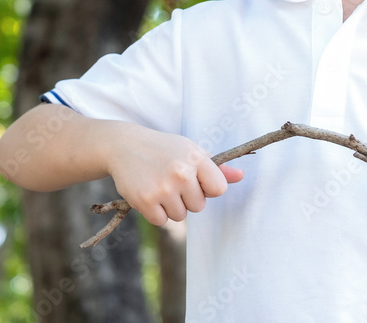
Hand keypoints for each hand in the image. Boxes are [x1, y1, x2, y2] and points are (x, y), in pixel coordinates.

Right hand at [108, 125, 243, 225]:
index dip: (208, 188)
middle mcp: (181, 173)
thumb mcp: (191, 151)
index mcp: (196, 158)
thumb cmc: (164, 149)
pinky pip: (162, 221)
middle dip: (187, 198)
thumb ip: (217, 167)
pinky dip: (156, 213)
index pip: (219, 189)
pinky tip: (149, 194)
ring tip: (160, 186)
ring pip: (180, 216)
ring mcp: (163, 188)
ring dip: (171, 206)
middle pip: (199, 206)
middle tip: (172, 181)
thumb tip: (241, 176)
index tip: (196, 180)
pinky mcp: (145, 201)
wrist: (125, 145)